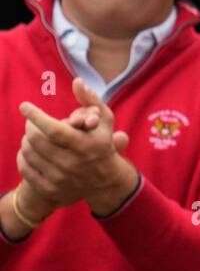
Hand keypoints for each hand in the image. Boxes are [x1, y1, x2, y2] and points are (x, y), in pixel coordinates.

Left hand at [17, 78, 134, 214]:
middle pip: (36, 140)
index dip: (35, 116)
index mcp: (86, 145)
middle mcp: (72, 163)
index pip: (53, 129)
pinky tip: (29, 151)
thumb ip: (91, 100)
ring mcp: (60, 178)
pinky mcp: (50, 189)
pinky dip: (23, 156)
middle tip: (31, 122)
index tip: (25, 106)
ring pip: (28, 153)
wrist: (105, 181)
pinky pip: (25, 168)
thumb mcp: (104, 121)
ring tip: (33, 136)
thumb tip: (77, 81)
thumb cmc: (102, 144)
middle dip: (30, 126)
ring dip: (27, 140)